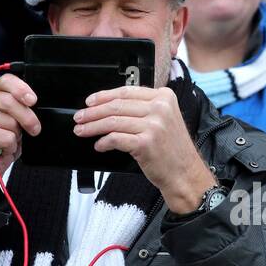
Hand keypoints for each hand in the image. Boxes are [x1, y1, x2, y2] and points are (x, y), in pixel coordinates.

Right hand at [0, 74, 41, 201]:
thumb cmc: (4, 135)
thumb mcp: (15, 116)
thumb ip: (20, 105)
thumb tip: (33, 104)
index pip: (6, 81)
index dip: (21, 89)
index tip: (32, 100)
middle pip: (9, 102)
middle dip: (27, 117)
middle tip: (34, 128)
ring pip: (9, 122)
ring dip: (16, 134)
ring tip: (9, 137)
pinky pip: (6, 138)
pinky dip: (10, 146)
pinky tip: (3, 147)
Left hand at [72, 85, 215, 211]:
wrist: (185, 174)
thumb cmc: (173, 151)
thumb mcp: (164, 120)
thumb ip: (144, 109)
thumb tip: (110, 106)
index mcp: (164, 97)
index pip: (126, 91)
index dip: (104, 96)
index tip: (90, 102)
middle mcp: (160, 108)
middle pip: (117, 105)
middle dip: (93, 112)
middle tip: (79, 118)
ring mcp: (154, 125)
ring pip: (113, 121)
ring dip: (93, 127)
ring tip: (82, 131)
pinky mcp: (146, 143)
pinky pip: (116, 138)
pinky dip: (103, 142)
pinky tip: (99, 146)